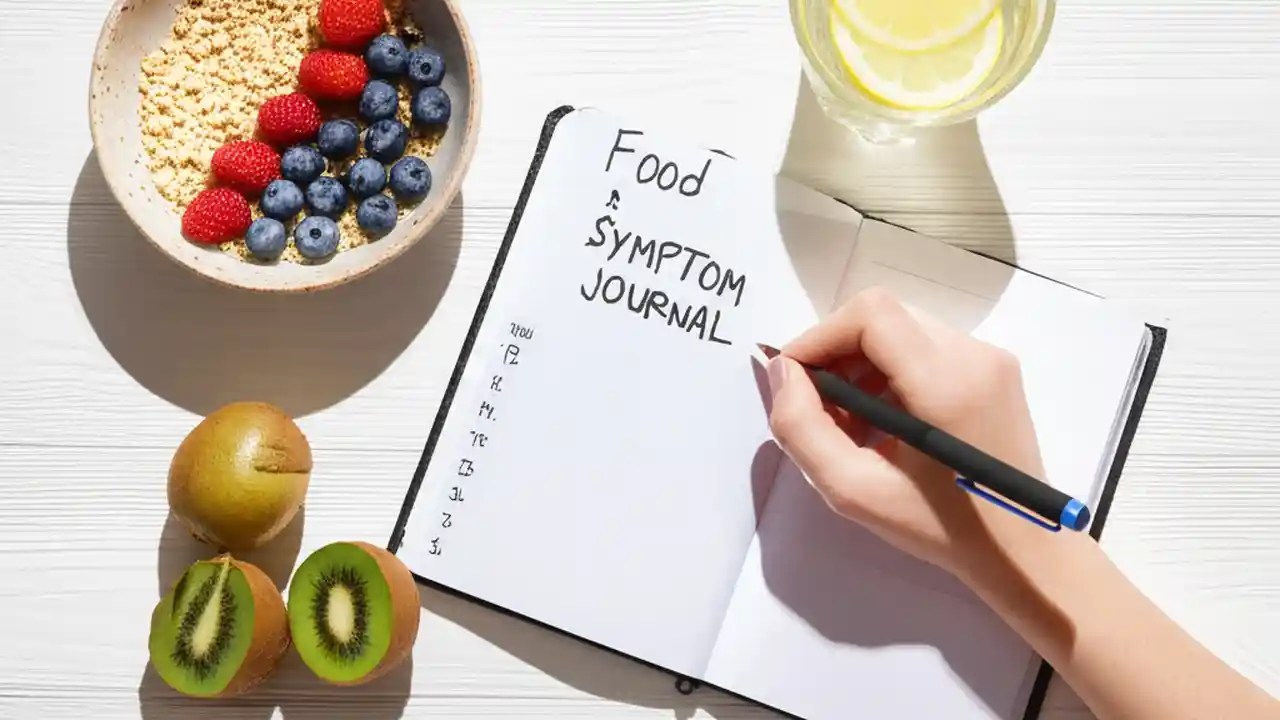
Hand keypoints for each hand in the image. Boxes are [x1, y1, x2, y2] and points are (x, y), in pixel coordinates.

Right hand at [766, 287, 1047, 580]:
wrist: (1024, 550)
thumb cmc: (940, 528)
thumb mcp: (854, 490)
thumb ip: (802, 428)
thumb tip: (783, 372)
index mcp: (945, 383)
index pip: (871, 314)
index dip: (820, 336)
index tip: (796, 379)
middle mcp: (973, 355)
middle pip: (883, 318)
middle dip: (837, 354)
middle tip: (819, 410)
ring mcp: (990, 359)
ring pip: (902, 332)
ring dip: (862, 367)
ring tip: (850, 426)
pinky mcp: (995, 370)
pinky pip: (926, 349)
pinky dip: (891, 376)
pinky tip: (883, 425)